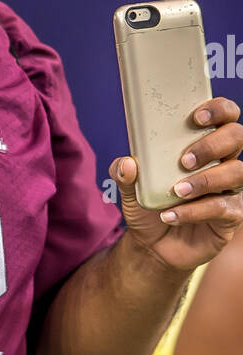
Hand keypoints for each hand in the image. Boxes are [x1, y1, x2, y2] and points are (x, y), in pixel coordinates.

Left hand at [110, 97, 242, 270]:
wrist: (153, 245)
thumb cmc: (150, 205)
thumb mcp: (130, 188)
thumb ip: (124, 173)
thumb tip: (127, 164)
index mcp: (204, 144)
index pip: (226, 116)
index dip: (219, 109)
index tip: (197, 117)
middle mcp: (223, 162)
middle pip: (237, 137)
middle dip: (212, 144)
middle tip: (184, 160)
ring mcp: (230, 188)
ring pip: (236, 172)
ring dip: (205, 180)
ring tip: (177, 191)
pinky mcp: (230, 215)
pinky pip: (223, 207)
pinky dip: (195, 211)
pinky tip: (171, 215)